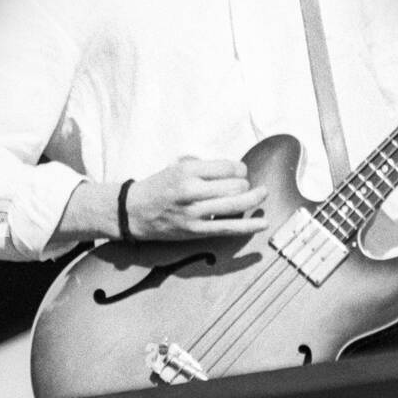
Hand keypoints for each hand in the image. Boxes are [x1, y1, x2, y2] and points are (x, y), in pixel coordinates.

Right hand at [127, 157, 267, 240]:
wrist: (134, 212)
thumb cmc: (159, 187)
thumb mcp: (177, 166)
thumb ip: (204, 167)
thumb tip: (234, 171)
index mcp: (187, 171)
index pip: (227, 167)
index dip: (240, 168)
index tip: (240, 171)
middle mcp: (191, 191)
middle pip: (235, 185)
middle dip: (245, 183)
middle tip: (243, 184)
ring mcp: (194, 213)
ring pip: (235, 204)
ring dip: (253, 198)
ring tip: (263, 194)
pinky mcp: (196, 231)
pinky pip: (228, 228)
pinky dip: (248, 226)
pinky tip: (263, 223)